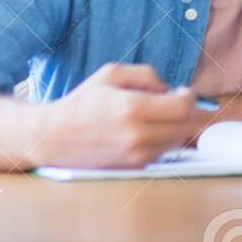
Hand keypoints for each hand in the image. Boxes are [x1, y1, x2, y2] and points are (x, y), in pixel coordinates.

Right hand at [28, 63, 209, 168]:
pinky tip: (147, 131)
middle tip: (173, 103)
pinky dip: (162, 141)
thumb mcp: (111, 74)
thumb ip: (147, 74)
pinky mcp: (132, 168)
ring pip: (176, 141)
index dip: (188, 96)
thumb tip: (170, 89)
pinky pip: (162, 154)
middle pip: (185, 125)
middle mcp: (137, 135)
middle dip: (185, 112)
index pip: (183, 106)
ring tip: (158, 117)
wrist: (53, 138)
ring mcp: (135, 155)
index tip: (180, 91)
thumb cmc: (82, 102)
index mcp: (134, 108)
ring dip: (175, 127)